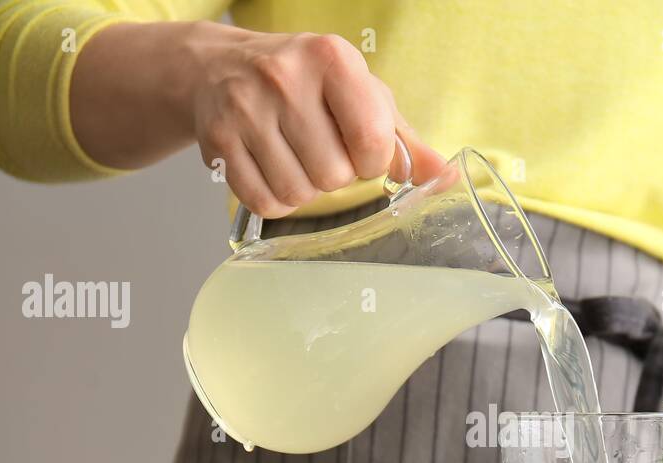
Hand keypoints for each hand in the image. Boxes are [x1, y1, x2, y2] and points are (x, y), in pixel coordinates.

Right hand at [184, 24, 443, 216]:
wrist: (220, 66)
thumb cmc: (304, 84)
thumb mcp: (358, 94)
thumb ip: (403, 139)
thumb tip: (444, 178)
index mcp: (332, 59)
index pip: (372, 140)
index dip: (373, 161)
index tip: (361, 150)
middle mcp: (285, 78)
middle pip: (335, 175)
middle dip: (337, 176)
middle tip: (321, 151)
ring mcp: (246, 109)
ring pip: (299, 194)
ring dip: (306, 190)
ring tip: (296, 159)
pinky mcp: (219, 139)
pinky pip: (264, 202)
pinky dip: (276, 200)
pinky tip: (273, 170)